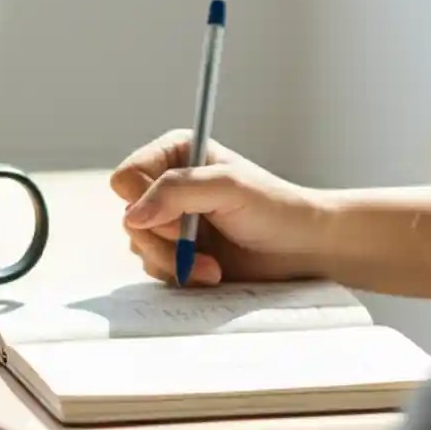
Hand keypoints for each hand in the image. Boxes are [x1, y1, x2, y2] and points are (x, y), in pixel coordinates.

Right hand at [110, 129, 327, 284]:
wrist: (303, 249)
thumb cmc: (275, 208)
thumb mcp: (227, 187)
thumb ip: (176, 192)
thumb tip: (132, 216)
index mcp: (174, 155)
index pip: (127, 178)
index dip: (146, 202)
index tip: (181, 218)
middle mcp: (166, 187)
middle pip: (129, 217)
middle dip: (164, 239)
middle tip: (196, 243)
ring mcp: (170, 223)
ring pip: (138, 246)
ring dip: (175, 261)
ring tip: (212, 264)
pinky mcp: (177, 253)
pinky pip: (154, 268)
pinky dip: (181, 274)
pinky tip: (211, 272)